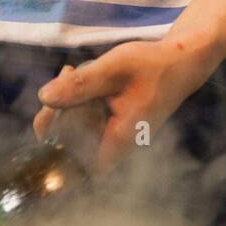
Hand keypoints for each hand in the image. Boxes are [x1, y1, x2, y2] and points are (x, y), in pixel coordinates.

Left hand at [34, 40, 196, 171]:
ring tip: (72, 71)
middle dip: (58, 111)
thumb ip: (80, 84)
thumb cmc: (152, 66)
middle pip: (72, 145)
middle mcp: (117, 146)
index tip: (49, 111)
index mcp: (118, 141)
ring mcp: (116, 136)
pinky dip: (80, 99)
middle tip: (63, 77)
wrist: (181, 62)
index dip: (54, 145)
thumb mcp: (113, 68)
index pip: (75, 163)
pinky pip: (88, 119)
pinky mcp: (115, 124)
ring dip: (68, 102)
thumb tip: (44, 98)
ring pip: (78, 129)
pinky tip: (82, 75)